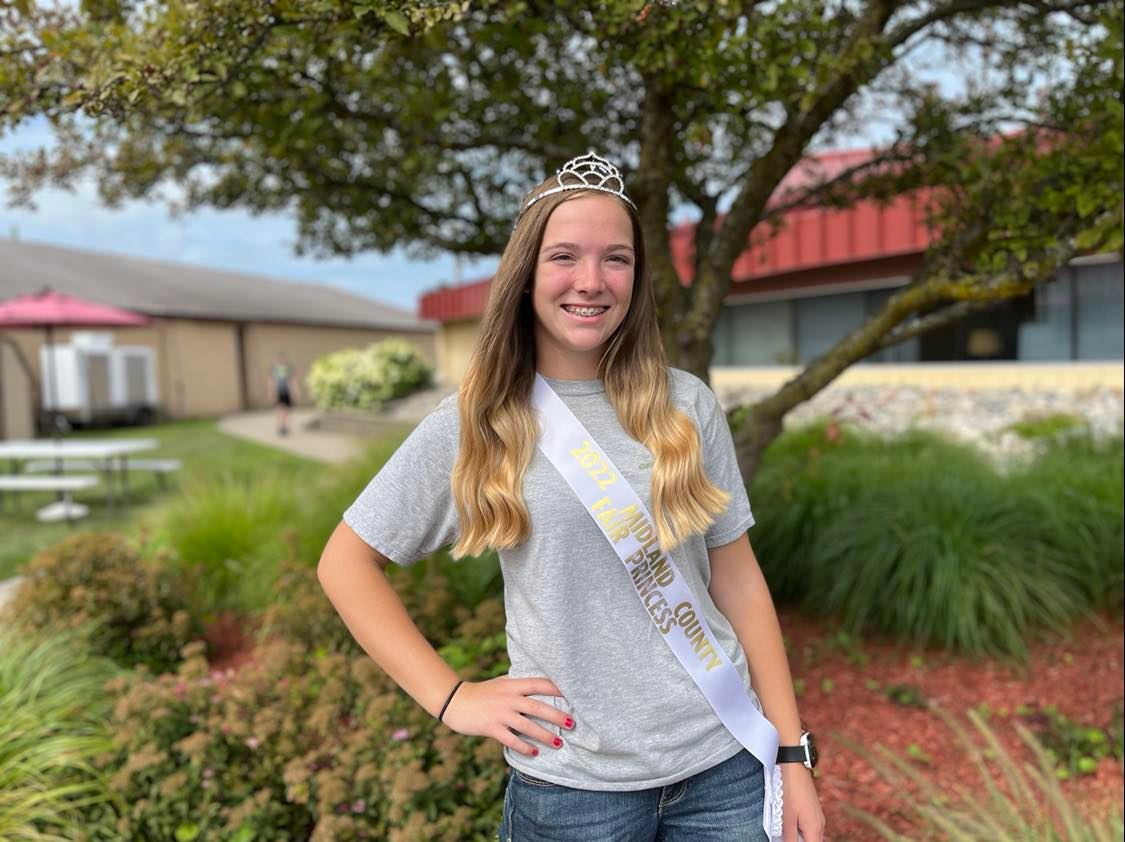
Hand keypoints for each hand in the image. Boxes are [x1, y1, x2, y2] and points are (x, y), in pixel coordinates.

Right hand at [441, 676, 573, 756]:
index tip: (572, 693)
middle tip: (572, 724)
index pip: (538, 684)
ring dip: (544, 735)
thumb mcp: (501, 683)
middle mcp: (508, 698)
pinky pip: (511, 739)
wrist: (455, 701)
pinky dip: (524, 747)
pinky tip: (534, 753)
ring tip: (558, 742)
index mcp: (512, 685)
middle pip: (537, 707)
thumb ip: (518, 685)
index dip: (556, 688)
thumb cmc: (482, 692)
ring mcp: (500, 713)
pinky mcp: (491, 727)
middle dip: (556, 715)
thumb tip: (540, 685)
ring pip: (527, 726)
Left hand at [781, 763, 823, 841]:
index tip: (789, 839)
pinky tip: (789, 821)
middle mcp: (820, 824)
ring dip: (799, 836)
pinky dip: (800, 828)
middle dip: (799, 841)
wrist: (795, 766)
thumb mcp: (786, 816)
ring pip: (810, 835)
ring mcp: (818, 817)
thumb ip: (789, 837)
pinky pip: (809, 826)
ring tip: (785, 828)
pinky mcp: (813, 810)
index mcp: (815, 829)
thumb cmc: (791, 789)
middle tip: (785, 833)